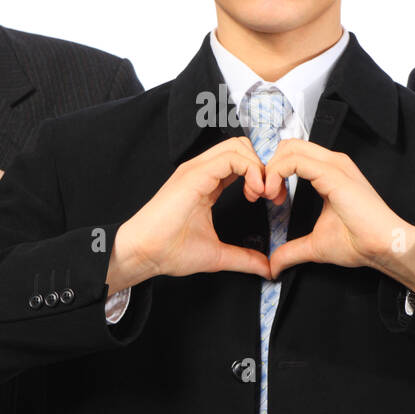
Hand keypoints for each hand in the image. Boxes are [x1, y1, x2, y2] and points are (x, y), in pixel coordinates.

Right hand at [106, 137, 273, 293]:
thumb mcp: (217, 255)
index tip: (271, 200)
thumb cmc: (168, 250)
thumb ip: (244, 258)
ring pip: (238, 146)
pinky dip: (250, 169)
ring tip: (262, 193)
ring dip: (258, 166)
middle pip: (242, 146)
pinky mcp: (195, 174)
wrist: (144, 253)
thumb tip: (266, 268)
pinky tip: (254, 192)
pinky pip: (231, 157)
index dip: (262, 175)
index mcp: (205, 183)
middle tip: (270, 194)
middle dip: (264, 166)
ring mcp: (197, 169)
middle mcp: (201, 171)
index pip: (241, 162)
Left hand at [262, 139, 414, 291]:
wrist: (383, 245)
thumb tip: (274, 265)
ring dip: (270, 170)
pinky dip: (276, 173)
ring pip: (289, 148)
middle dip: (269, 166)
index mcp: (330, 172)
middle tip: (264, 194)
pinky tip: (274, 195)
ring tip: (268, 195)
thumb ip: (291, 250)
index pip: (293, 155)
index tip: (269, 198)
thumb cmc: (360, 242)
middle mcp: (332, 163)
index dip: (274, 172)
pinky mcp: (332, 173)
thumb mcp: (315, 244)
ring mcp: (334, 165)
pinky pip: (294, 160)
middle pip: (288, 146)